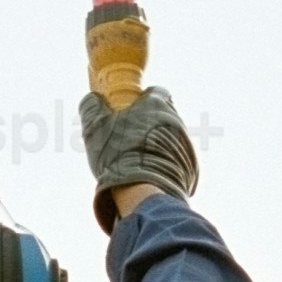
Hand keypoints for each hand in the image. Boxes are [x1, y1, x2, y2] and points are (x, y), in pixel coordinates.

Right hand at [80, 79, 196, 219]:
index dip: (145, 98)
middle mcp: (175, 119)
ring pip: (171, 136)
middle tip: (131, 136)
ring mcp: (185, 142)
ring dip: (158, 143)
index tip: (132, 109)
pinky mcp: (190, 165)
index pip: (157, 91)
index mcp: (155, 104)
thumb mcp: (94, 128)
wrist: (143, 190)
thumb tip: (92, 99)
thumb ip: (91, 108)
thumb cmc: (118, 154)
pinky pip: (177, 158)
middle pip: (165, 114)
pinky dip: (165, 162)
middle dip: (150, 122)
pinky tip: (150, 172)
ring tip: (139, 159)